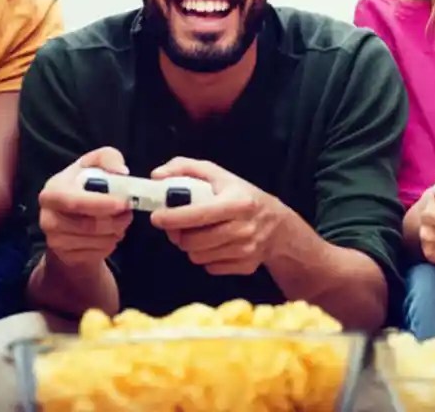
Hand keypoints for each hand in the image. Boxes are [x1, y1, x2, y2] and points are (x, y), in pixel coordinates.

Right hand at [37, 147, 134, 268]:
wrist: (71, 216)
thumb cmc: (84, 185)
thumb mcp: (95, 164)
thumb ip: (108, 158)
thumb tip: (121, 172)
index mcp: (52, 192)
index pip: (75, 201)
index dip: (101, 204)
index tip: (124, 202)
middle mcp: (48, 218)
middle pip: (88, 226)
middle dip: (115, 220)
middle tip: (128, 213)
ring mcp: (54, 240)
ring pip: (96, 242)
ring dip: (116, 232)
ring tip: (120, 221)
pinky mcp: (65, 256)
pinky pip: (97, 253)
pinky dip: (111, 243)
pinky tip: (110, 232)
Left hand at [149, 157, 286, 275]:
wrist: (278, 226)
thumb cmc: (242, 197)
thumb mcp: (219, 175)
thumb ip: (185, 168)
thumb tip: (157, 176)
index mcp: (238, 202)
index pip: (199, 214)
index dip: (173, 217)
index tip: (157, 217)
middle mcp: (244, 228)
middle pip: (193, 241)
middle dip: (178, 234)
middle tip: (177, 226)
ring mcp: (245, 250)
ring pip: (197, 256)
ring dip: (191, 246)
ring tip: (198, 233)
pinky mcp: (245, 266)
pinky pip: (209, 267)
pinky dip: (206, 257)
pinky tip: (213, 245)